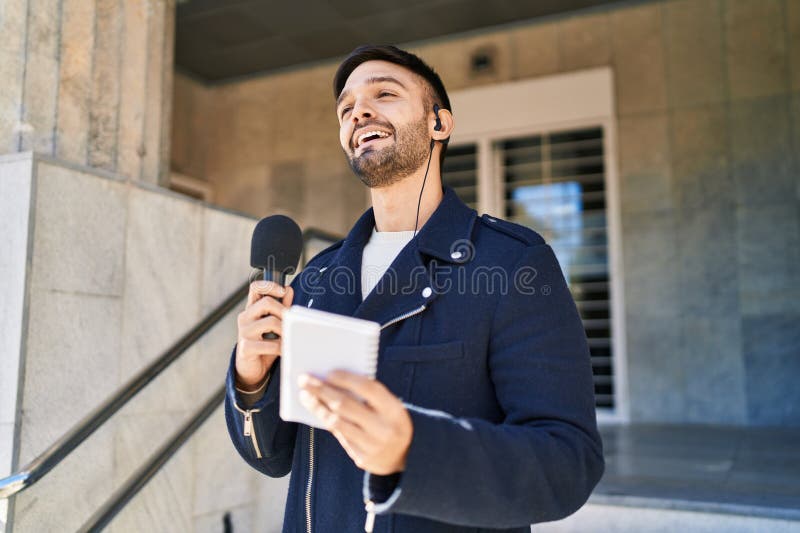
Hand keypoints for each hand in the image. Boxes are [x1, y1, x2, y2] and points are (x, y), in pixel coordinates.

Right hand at [235, 280, 293, 389]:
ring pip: (270, 322)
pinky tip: (284, 350)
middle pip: (267, 302)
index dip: (269, 285)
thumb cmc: (264, 344)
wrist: (251, 369)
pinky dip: (281, 347)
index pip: (256, 288)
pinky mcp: (245, 348)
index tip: (283, 290)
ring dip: (285, 330)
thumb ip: (280, 307)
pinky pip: (270, 344)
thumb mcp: (273, 324)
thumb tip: (288, 290)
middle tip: (292, 322)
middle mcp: (245, 317)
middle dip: (284, 311)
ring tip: (289, 337)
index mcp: (251, 309)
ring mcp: (244, 332)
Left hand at [298, 371, 412, 474]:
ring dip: (318, 407)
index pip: (368, 389)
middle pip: (346, 405)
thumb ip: (369, 396)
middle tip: (304, 380)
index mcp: (394, 410)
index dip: (347, 379)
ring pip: (337, 422)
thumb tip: (335, 380)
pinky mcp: (362, 458)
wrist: (407, 457)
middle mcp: (384, 428)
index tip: (328, 373)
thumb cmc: (391, 422)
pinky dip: (326, 421)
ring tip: (305, 395)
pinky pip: (339, 435)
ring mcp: (372, 445)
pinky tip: (317, 411)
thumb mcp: (390, 407)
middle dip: (322, 390)